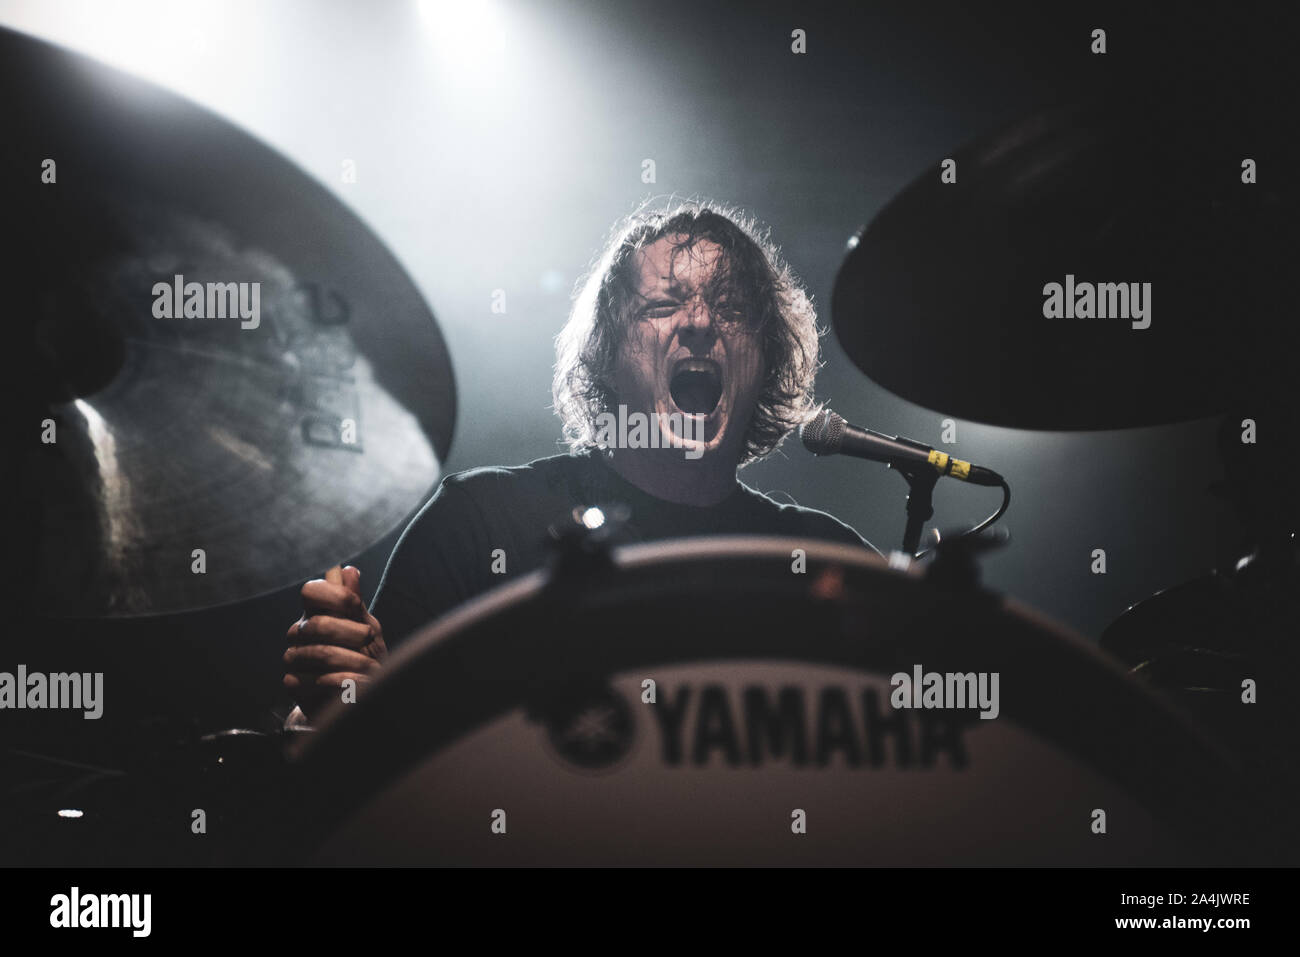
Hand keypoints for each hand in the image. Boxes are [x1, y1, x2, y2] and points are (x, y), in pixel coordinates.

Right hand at [284, 565, 386, 722]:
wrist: (357, 699)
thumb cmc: (362, 659)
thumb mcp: (367, 628)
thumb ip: (356, 603)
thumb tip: (349, 570)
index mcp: (316, 613)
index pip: (311, 591)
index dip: (333, 594)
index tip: (354, 603)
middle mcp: (300, 632)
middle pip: (318, 623)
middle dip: (350, 631)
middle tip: (368, 638)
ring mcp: (293, 657)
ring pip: (321, 653)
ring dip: (354, 660)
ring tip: (371, 667)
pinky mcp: (293, 683)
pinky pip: (318, 679)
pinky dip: (346, 682)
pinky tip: (357, 684)